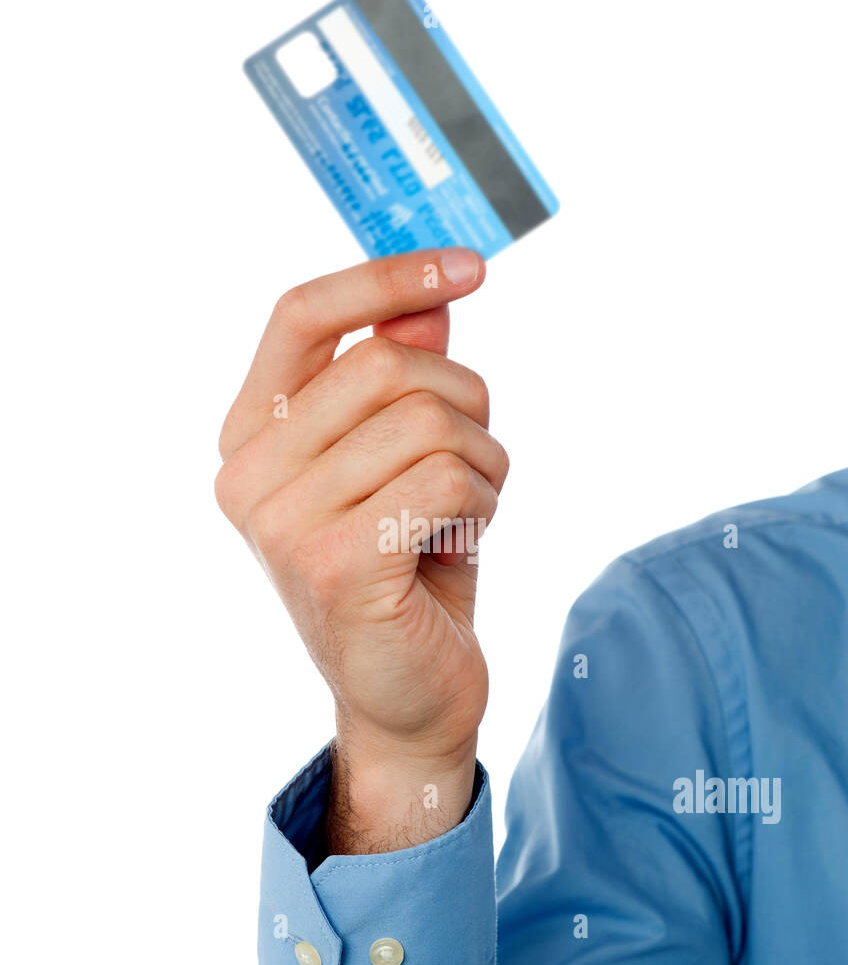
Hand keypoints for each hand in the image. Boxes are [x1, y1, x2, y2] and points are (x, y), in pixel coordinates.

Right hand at [215, 249, 507, 851]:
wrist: (407, 699)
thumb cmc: (405, 572)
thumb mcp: (403, 459)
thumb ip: (402, 377)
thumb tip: (430, 297)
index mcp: (250, 437)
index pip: (301, 314)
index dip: (387, 277)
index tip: (470, 265)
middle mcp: (248, 475)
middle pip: (388, 364)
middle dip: (467, 405)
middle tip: (473, 465)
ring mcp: (282, 521)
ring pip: (431, 420)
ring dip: (482, 464)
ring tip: (464, 514)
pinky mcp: (334, 562)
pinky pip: (445, 476)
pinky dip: (480, 504)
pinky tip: (461, 543)